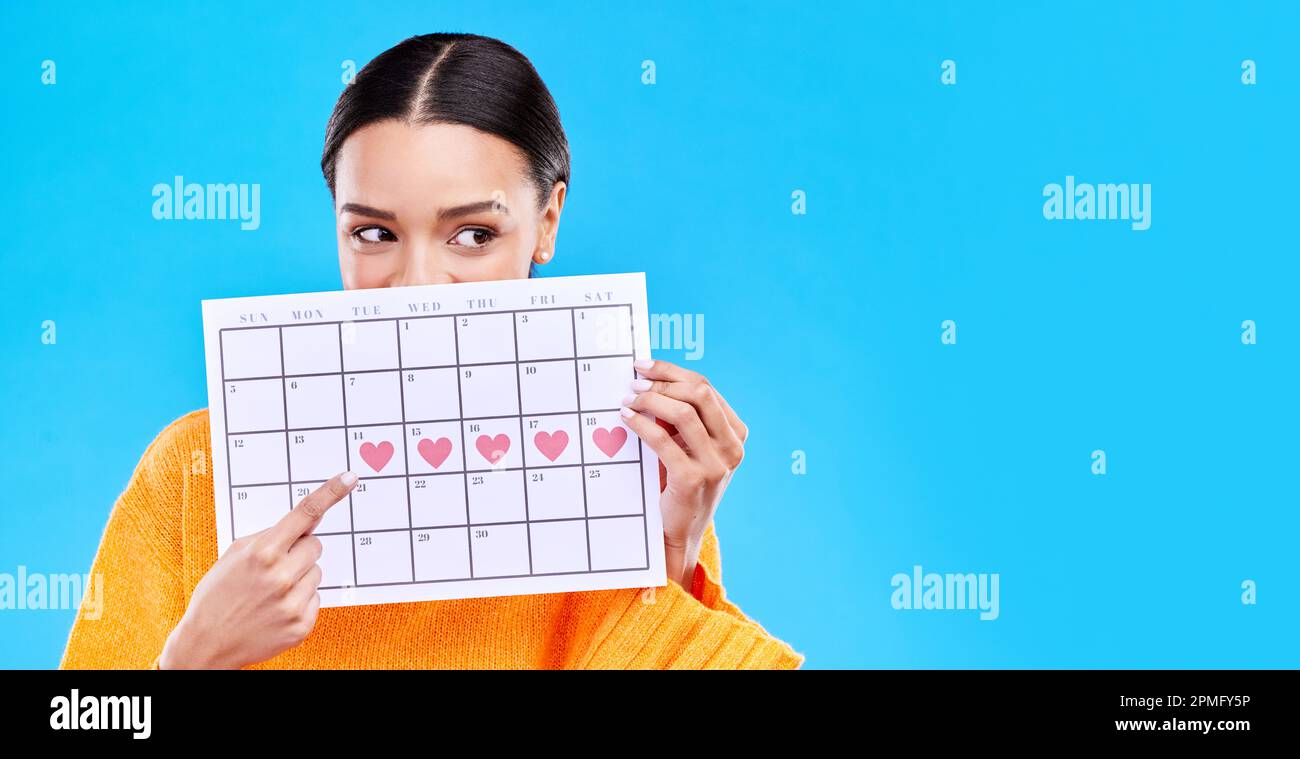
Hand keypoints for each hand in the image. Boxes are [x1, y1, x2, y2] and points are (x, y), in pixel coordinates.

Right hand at [158, 471, 357, 668]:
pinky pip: (316, 597)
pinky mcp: (302, 625)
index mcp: (262, 553)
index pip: (305, 514)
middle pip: (315, 545)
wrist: (206, 644)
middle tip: (275, 565)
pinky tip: (275, 609)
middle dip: (299, 550)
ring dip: (300, 576)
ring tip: (270, 592)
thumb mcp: (234, 555)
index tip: (350, 478)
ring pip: (317, 571)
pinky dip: (300, 599)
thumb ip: (269, 536)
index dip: (331, 493)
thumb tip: (305, 521)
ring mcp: (293, 603)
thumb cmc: (218, 595)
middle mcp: (281, 577)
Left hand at [619, 359, 746, 587]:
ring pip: (684, 413)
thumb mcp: (691, 446)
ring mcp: (716, 464)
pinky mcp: (693, 479)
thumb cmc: (681, 482)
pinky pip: (663, 440)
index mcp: (736, 433)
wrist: (681, 531)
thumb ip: (682, 418)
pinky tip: (626, 419)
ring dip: (651, 400)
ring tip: (628, 400)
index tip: (644, 366)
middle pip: (700, 393)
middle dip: (663, 381)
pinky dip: (642, 424)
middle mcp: (732, 447)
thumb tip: (648, 380)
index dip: (672, 371)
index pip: (706, 387)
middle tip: (633, 382)